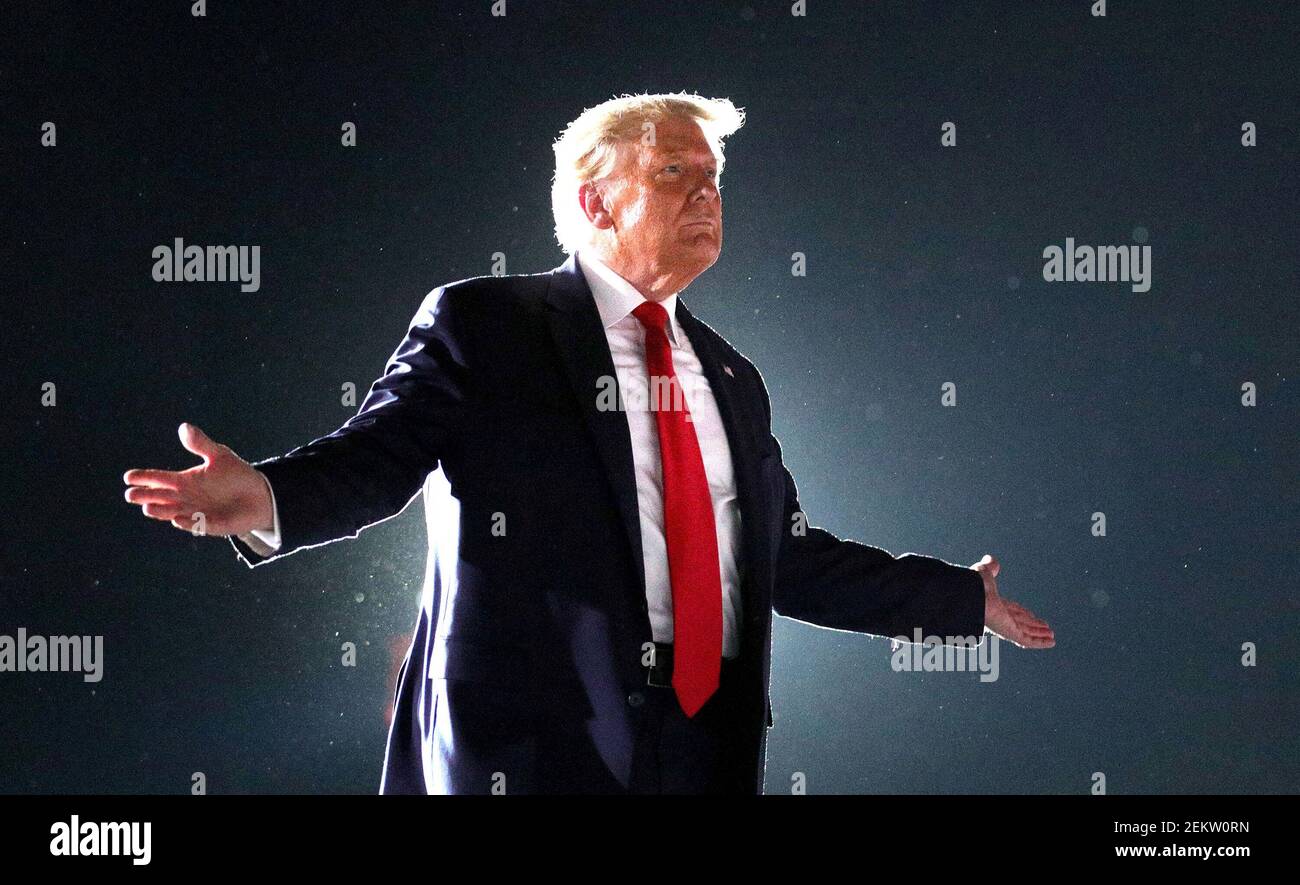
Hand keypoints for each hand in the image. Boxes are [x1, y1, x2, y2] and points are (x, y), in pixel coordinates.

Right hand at [123, 423, 273, 537]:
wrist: (259, 495)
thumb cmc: (235, 475)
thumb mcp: (218, 455)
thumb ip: (201, 444)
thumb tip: (184, 427)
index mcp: (184, 481)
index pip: (159, 479)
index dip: (144, 477)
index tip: (128, 477)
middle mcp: (185, 498)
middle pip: (160, 498)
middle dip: (145, 496)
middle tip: (131, 495)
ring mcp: (196, 513)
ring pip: (173, 513)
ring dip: (161, 511)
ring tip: (148, 507)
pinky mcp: (211, 524)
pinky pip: (196, 524)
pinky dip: (187, 522)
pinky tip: (177, 519)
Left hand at [971, 555, 1054, 648]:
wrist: (971, 595)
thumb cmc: (974, 584)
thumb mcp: (985, 573)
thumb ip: (990, 567)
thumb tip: (990, 559)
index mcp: (993, 604)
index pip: (1011, 610)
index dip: (1022, 612)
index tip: (1031, 614)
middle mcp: (1000, 617)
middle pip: (1020, 623)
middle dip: (1032, 625)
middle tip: (1044, 626)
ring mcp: (1005, 626)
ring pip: (1026, 632)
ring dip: (1039, 634)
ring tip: (1051, 635)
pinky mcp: (1010, 633)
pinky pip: (1028, 641)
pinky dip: (1040, 642)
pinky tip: (1052, 642)